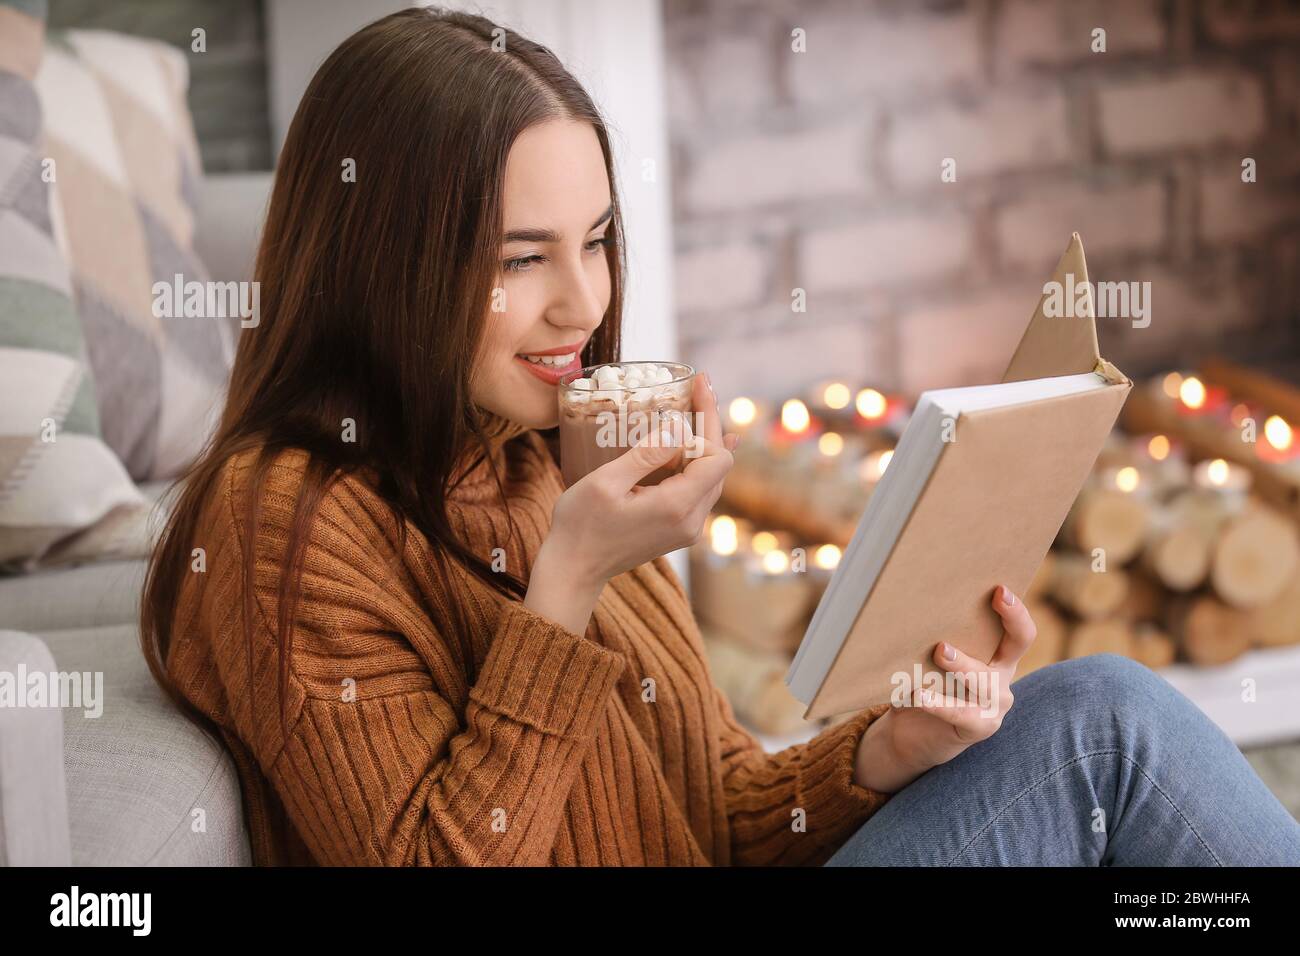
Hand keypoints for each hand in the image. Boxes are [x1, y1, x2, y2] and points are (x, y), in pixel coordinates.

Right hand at [525, 372, 737, 633]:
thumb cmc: (581, 525)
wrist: (574, 570)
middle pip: (719, 465)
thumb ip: (647, 454)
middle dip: (709, 425)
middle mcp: (691, 521)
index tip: (698, 386)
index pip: (717, 457)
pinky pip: (699, 491)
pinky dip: (694, 464)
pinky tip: (688, 444)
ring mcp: (687, 529)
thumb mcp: (607, 482)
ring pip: (711, 478)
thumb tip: (680, 426)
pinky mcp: (678, 531)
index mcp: (677, 506)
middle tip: (697, 389)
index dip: (710, 419)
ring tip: (696, 407)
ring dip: (703, 443)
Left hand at [853, 585, 1036, 793]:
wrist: (911, 733)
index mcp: (996, 654)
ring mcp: (994, 703)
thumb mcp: (929, 659)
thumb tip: (909, 609)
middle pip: (1017, 644)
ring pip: (985, 680)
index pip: (1018, 630)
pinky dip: (940, 704)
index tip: (999, 589)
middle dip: (1009, 619)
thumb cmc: (921, 683)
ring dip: (963, 664)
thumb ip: (931, 639)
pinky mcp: (979, 727)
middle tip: (978, 600)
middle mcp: (1002, 676)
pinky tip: (920, 694)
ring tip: (941, 651)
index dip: (1016, 610)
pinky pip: (962, 714)